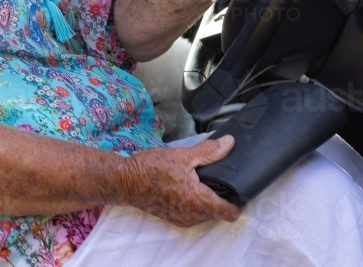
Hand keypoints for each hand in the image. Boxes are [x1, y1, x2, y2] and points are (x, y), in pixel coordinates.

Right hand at [114, 136, 240, 226]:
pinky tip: (184, 187)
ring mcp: (181, 219)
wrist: (123, 180)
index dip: (239, 202)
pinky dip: (193, 203)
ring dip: (206, 200)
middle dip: (220, 197)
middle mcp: (192, 215)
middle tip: (216, 178)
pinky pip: (191, 214)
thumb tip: (229, 144)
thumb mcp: (182, 155)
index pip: (230, 212)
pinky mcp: (172, 218)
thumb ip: (209, 151)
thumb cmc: (150, 169)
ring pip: (205, 213)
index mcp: (198, 201)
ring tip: (199, 181)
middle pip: (218, 212)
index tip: (239, 189)